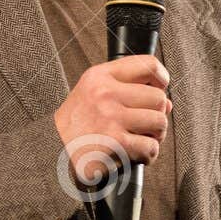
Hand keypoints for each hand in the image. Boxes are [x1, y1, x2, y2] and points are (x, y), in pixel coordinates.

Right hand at [53, 55, 171, 186]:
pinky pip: (151, 146)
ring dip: (156, 135)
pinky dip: (148, 154)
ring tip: (141, 139)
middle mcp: (105, 93)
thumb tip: (168, 104)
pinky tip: (136, 155)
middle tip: (145, 125)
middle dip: (157, 114)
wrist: (52, 149)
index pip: (147, 64)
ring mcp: (110, 118)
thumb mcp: (94, 93)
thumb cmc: (77, 123)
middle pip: (159, 97)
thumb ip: (129, 91)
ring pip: (159, 122)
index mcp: (101, 76)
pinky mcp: (115, 143)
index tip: (160, 89)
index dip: (161, 78)